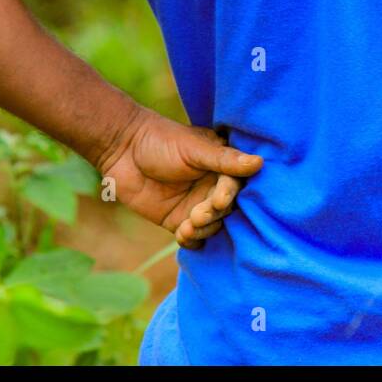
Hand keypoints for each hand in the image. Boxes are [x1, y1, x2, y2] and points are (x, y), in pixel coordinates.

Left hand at [99, 109, 263, 248]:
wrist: (122, 150)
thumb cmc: (161, 141)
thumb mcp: (194, 149)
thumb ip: (224, 160)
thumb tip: (259, 162)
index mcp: (221, 166)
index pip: (235, 185)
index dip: (228, 195)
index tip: (218, 200)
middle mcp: (212, 187)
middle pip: (226, 210)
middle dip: (214, 215)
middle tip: (197, 215)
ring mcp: (196, 205)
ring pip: (211, 226)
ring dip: (202, 230)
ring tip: (186, 227)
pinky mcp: (177, 220)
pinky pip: (193, 237)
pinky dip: (191, 241)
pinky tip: (182, 235)